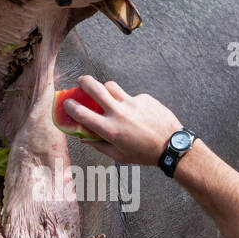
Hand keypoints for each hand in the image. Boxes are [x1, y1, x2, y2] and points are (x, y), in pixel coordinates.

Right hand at [64, 75, 183, 166]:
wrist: (171, 146)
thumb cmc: (144, 154)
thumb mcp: (119, 155)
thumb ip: (99, 145)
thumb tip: (84, 138)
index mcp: (110, 129)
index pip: (81, 113)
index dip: (70, 106)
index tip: (67, 103)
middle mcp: (119, 113)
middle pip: (95, 88)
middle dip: (83, 82)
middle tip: (81, 81)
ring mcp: (132, 103)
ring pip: (111, 86)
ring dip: (106, 89)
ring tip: (107, 96)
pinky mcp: (144, 98)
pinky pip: (131, 96)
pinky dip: (129, 102)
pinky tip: (138, 114)